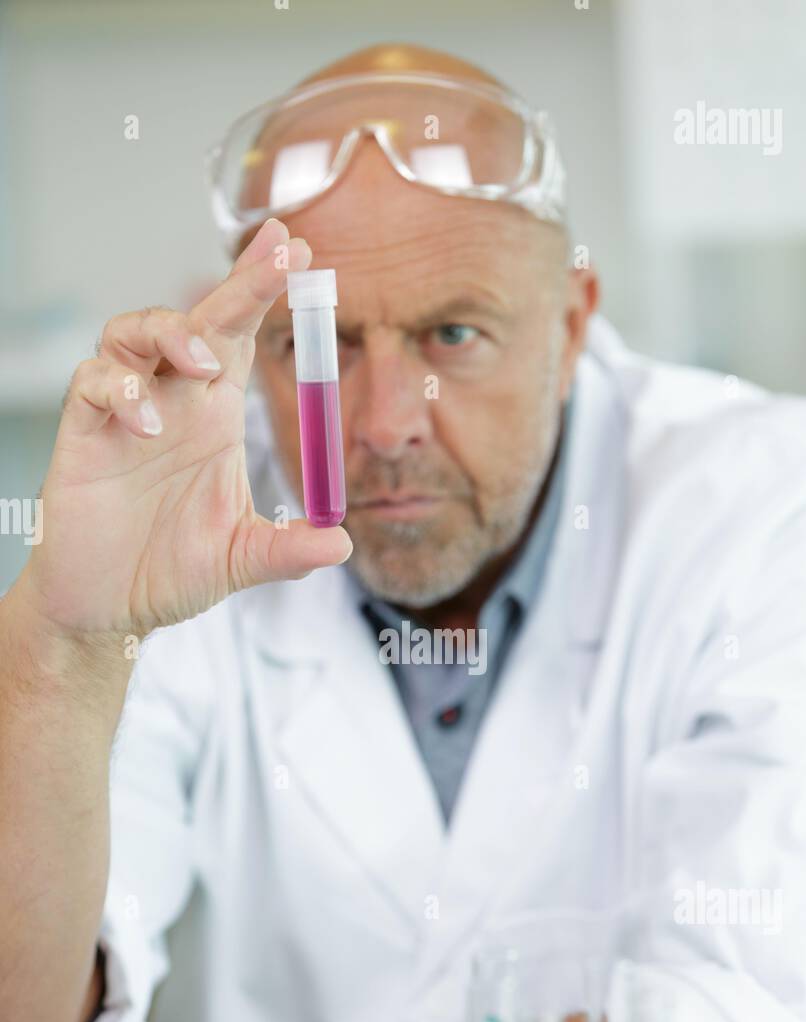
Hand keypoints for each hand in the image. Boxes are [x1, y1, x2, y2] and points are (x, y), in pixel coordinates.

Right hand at [19, 219, 351, 640]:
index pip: (242, 337)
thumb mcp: (241, 559)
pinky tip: (148, 427)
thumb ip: (288, 550)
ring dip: (171, 332)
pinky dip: (122, 392)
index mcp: (215, 415)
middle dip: (240, 283)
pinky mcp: (85, 433)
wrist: (109, 606)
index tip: (300, 252)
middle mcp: (173, 400)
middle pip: (201, 318)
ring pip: (134, 331)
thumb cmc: (170, 570)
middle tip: (280, 254)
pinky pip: (94, 383)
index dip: (265, 291)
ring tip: (202, 364)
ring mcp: (125, 411)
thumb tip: (342, 546)